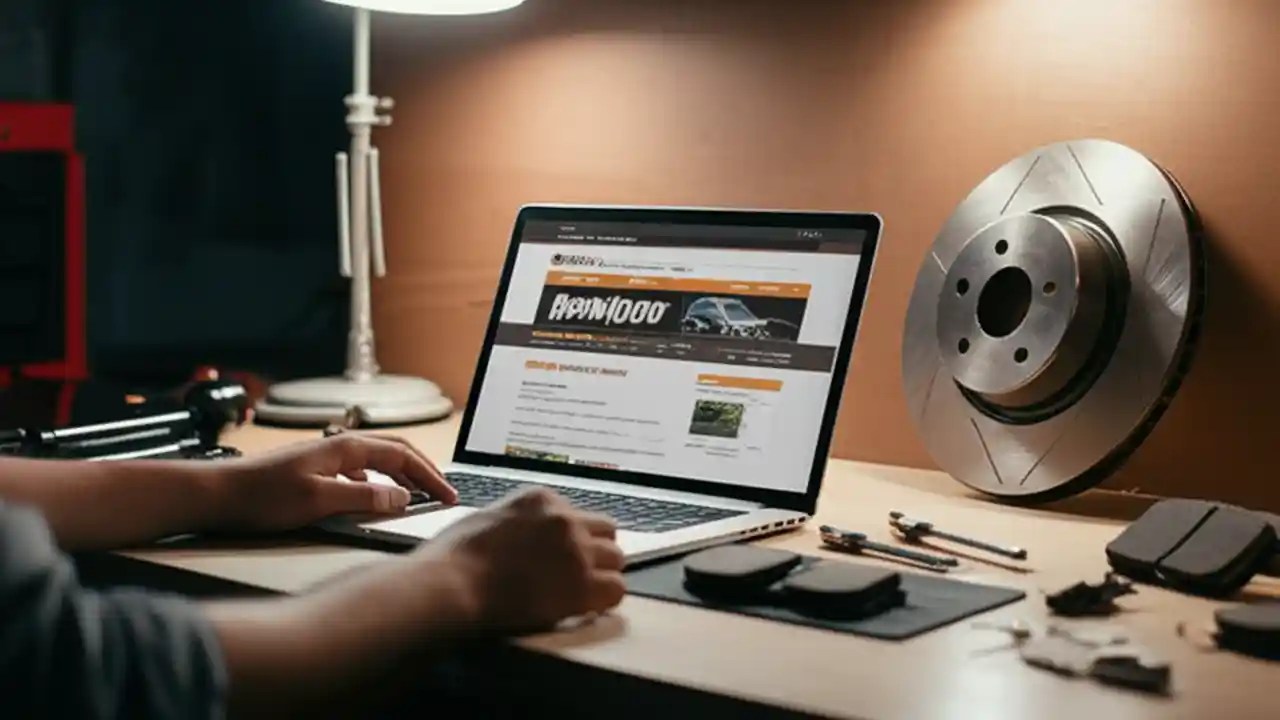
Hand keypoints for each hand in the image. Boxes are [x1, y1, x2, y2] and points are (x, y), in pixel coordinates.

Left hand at [209, 434, 457, 532]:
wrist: (216, 495)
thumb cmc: (261, 497)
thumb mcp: (317, 501)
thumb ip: (363, 499)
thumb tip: (402, 499)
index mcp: (344, 448)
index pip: (402, 456)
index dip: (430, 477)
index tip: (448, 496)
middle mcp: (337, 447)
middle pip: (394, 453)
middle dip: (423, 472)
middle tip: (444, 494)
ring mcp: (325, 458)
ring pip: (377, 462)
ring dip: (402, 477)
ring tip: (418, 497)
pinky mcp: (314, 472)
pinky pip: (358, 473)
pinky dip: (378, 484)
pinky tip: (374, 500)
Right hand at [423, 487, 624, 632]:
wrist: (451, 585)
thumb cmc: (453, 557)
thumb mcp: (487, 518)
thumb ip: (517, 522)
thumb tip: (524, 535)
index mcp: (540, 499)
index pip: (578, 515)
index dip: (572, 539)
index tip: (562, 556)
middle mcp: (564, 519)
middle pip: (606, 532)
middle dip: (596, 552)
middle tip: (580, 573)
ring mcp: (576, 550)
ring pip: (617, 559)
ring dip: (603, 575)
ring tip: (584, 593)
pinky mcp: (581, 584)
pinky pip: (617, 590)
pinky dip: (605, 600)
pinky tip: (588, 608)